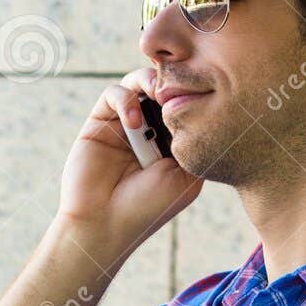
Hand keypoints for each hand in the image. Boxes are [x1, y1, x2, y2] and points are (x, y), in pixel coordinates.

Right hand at [56, 66, 202, 256]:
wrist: (104, 224)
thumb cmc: (149, 208)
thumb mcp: (188, 179)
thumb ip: (196, 142)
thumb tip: (205, 106)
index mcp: (174, 144)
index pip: (187, 106)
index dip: (195, 94)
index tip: (206, 92)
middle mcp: (150, 131)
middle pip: (165, 89)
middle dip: (174, 81)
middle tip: (181, 84)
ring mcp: (125, 125)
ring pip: (140, 83)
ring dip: (152, 82)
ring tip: (159, 93)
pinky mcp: (100, 122)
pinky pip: (114, 93)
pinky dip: (125, 99)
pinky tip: (133, 121)